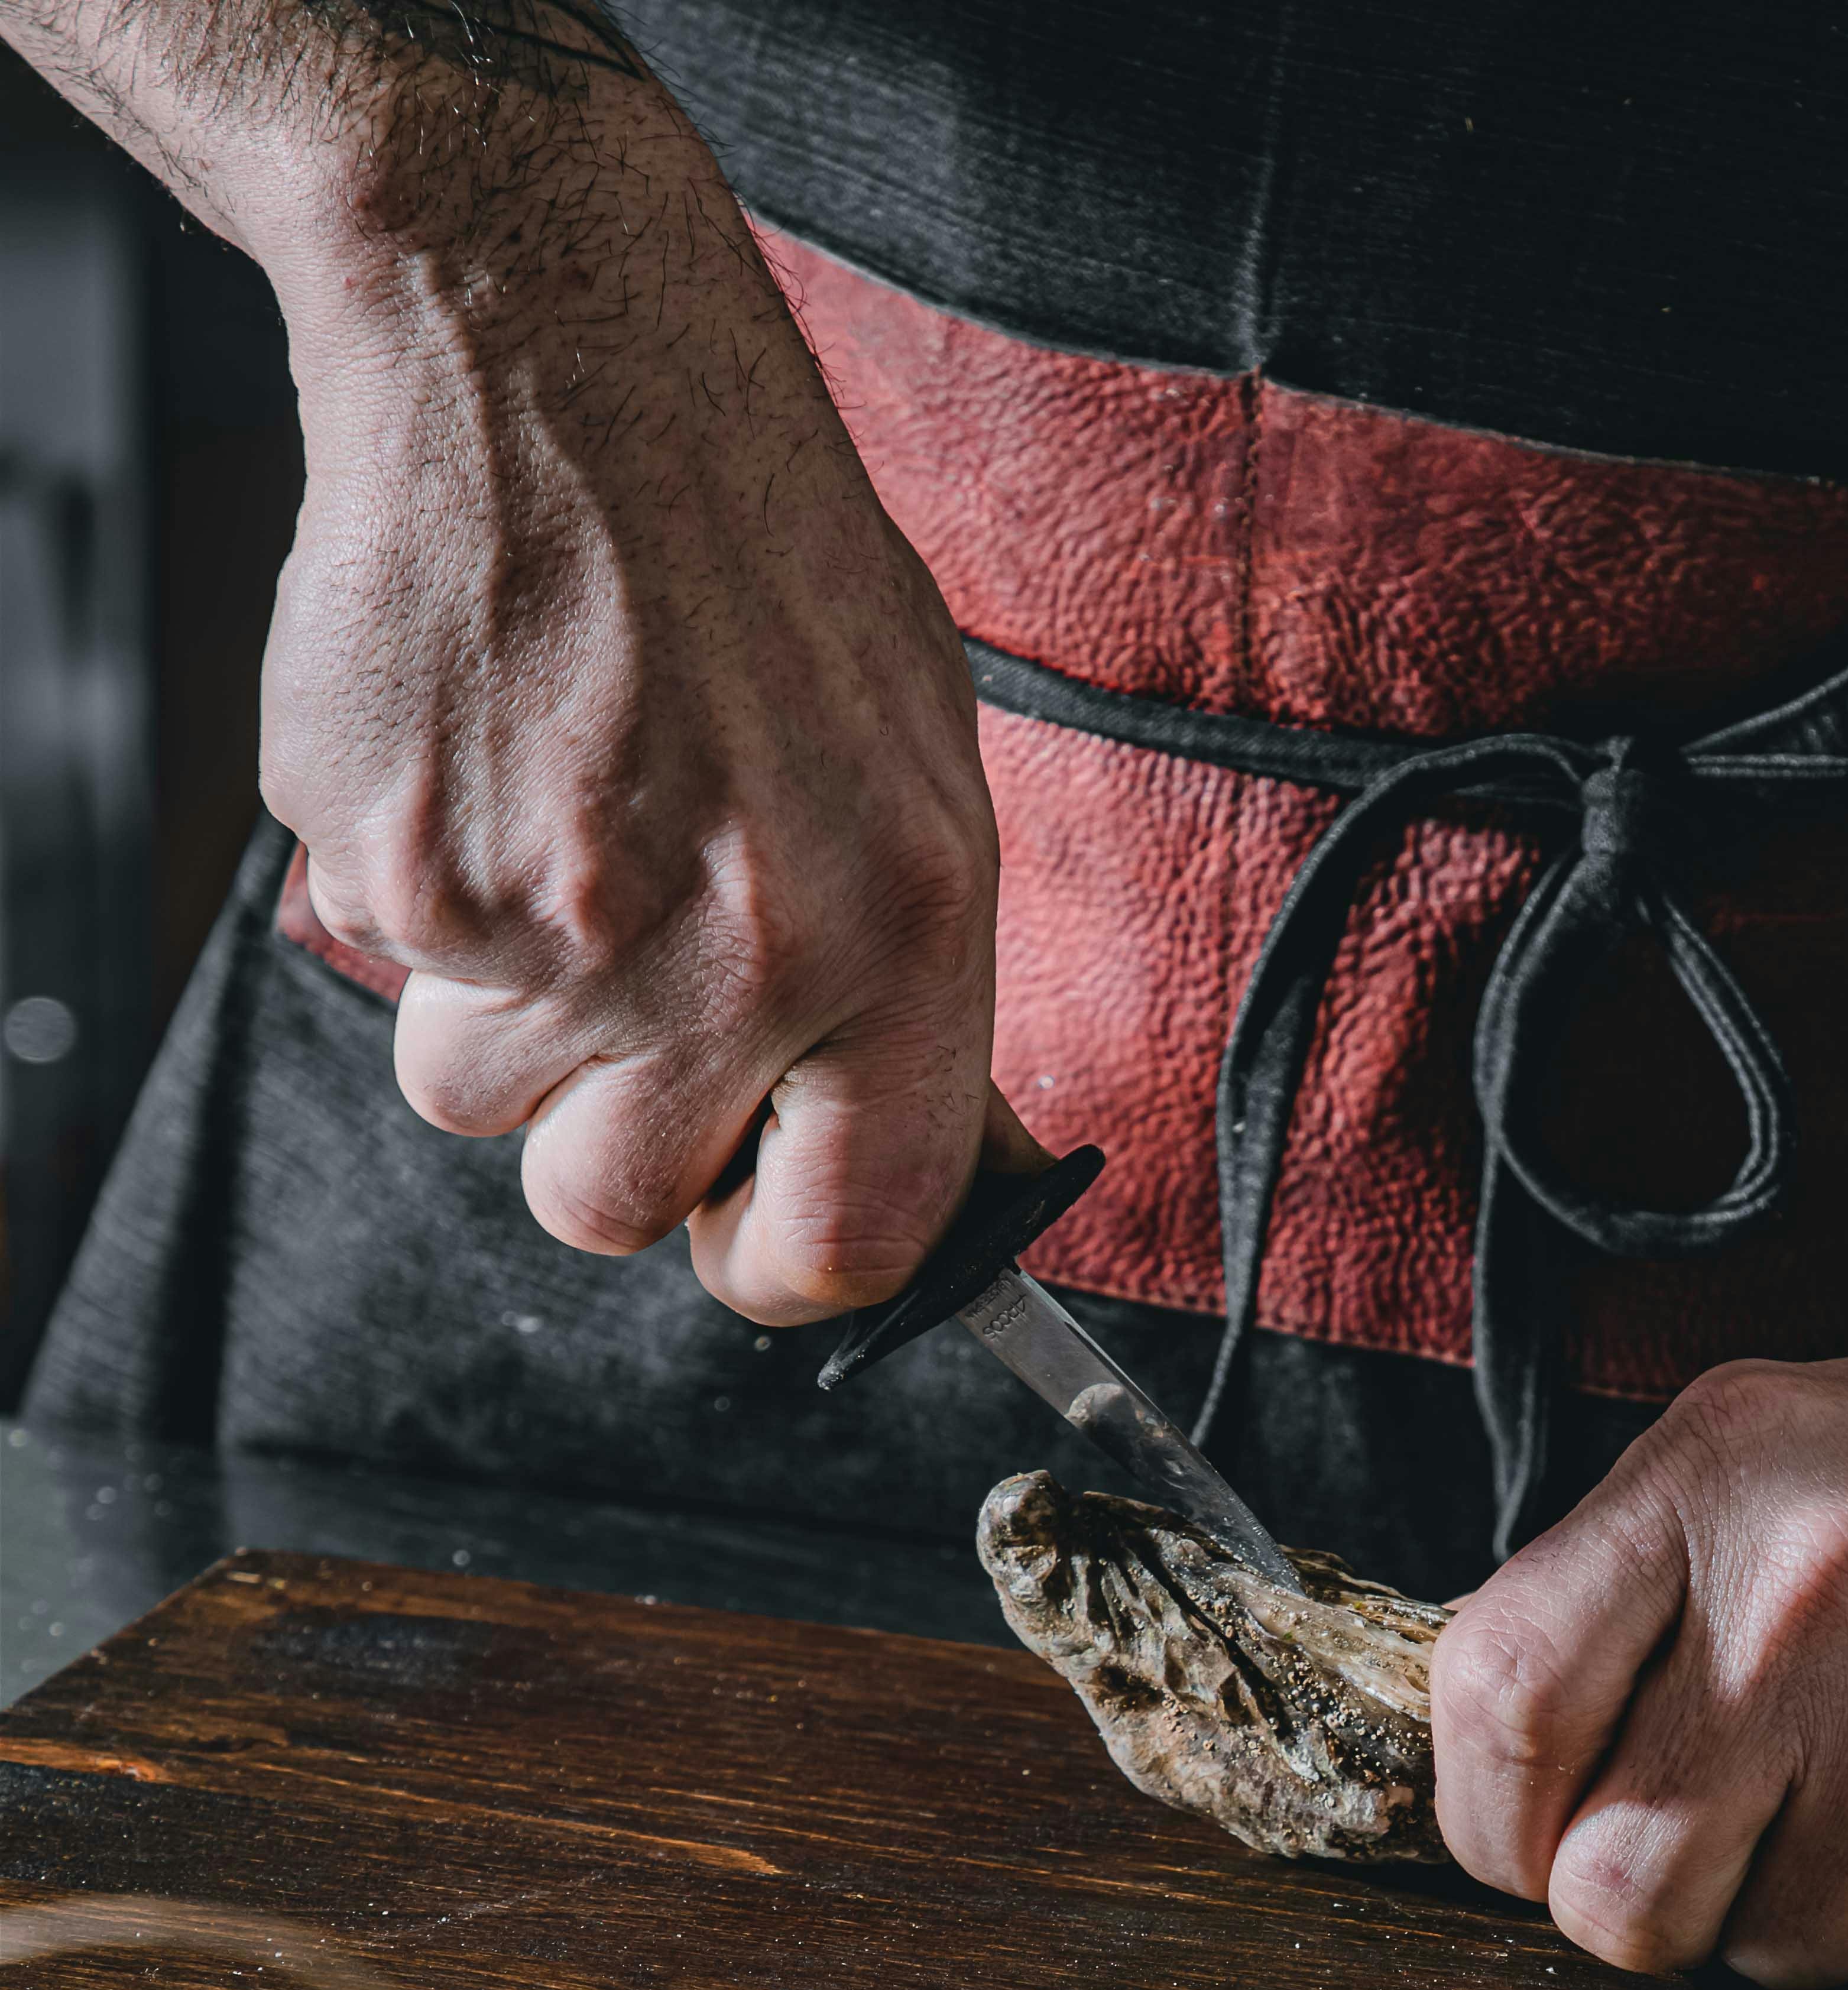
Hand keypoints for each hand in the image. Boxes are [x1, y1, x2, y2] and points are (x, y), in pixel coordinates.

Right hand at [255, 51, 1000, 1319]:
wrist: (564, 361)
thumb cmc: (760, 561)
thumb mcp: (920, 775)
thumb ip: (915, 997)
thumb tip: (947, 1174)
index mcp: (896, 931)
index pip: (851, 1241)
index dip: (785, 1265)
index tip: (753, 1223)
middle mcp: (731, 950)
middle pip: (609, 1208)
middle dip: (600, 1140)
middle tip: (627, 999)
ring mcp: (549, 916)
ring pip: (474, 1103)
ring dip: (502, 1013)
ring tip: (561, 828)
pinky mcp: (398, 864)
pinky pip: (394, 970)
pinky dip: (427, 892)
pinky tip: (489, 758)